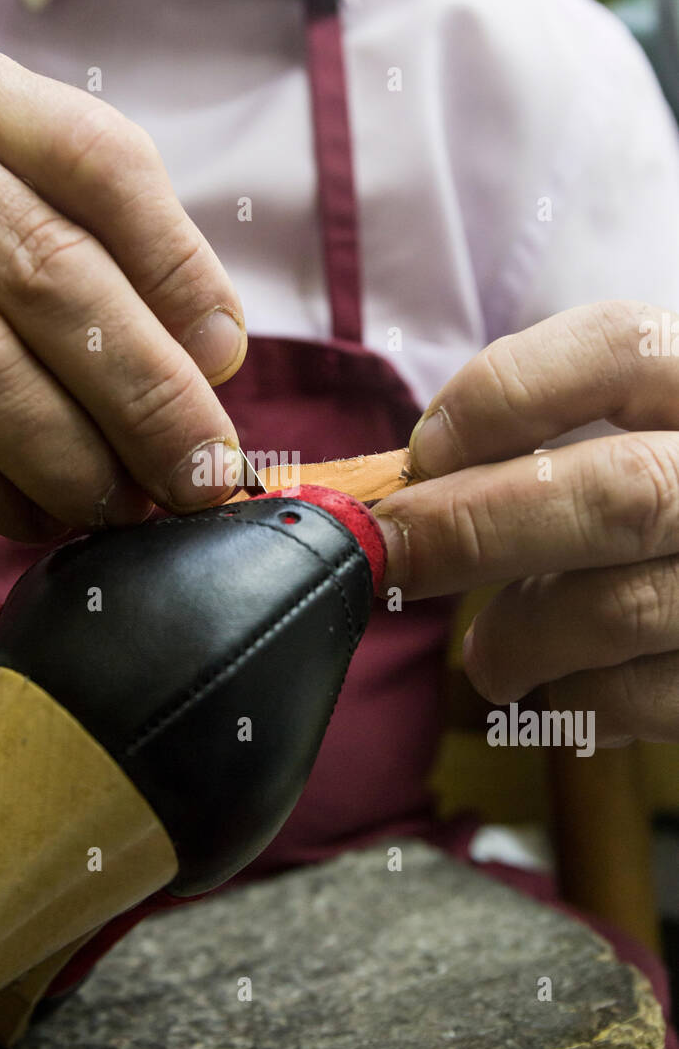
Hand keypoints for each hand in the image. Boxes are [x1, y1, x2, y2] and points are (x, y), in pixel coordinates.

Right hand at [0, 35, 246, 538]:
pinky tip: (38, 512)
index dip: (180, 274)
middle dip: (148, 394)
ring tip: (127, 504)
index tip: (227, 363)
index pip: (104, 165)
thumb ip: (92, 242)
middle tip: (202, 472)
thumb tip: (206, 363)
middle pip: (52, 275)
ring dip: (70, 452)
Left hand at [373, 301, 678, 746]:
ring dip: (518, 637)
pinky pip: (643, 698)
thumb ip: (556, 444)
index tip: (425, 449)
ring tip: (489, 657)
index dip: (506, 392)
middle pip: (618, 493)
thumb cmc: (675, 512)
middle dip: (476, 528)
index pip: (622, 347)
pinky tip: (573, 688)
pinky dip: (581, 700)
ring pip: (617, 611)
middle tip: (397, 555)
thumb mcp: (649, 438)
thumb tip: (412, 492)